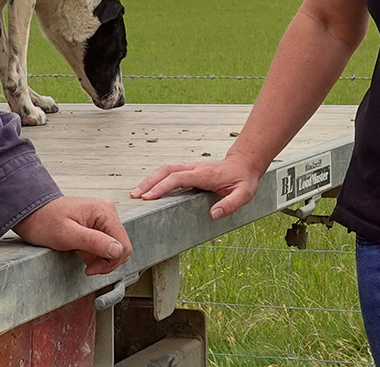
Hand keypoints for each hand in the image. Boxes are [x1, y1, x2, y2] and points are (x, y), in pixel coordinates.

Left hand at [14, 196, 132, 275]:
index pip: (123, 246)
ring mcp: (104, 218)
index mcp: (104, 212)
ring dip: (99, 258)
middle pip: (121, 248)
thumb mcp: (67, 235)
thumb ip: (94, 242)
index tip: (90, 269)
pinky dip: (95, 253)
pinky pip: (105, 244)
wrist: (33, 214)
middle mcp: (108, 212)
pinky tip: (80, 250)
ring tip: (79, 253)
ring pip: (114, 248)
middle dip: (104, 261)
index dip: (110, 263)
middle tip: (85, 264)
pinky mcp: (98, 224)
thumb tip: (117, 250)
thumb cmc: (45, 221)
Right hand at [132, 157, 259, 220]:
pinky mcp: (189, 170)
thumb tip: (214, 215)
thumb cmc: (243, 180)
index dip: (162, 186)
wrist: (245, 164)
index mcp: (204, 174)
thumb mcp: (244, 194)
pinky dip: (156, 179)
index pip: (178, 178)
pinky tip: (149, 189)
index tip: (148, 196)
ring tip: (136, 192)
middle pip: (166, 170)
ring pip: (165, 169)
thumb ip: (231, 205)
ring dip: (150, 179)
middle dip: (149, 182)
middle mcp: (195, 168)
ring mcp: (191, 168)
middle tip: (135, 195)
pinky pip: (169, 172)